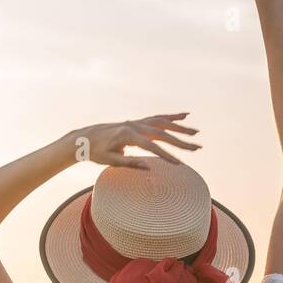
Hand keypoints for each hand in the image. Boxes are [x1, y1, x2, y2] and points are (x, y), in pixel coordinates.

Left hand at [70, 114, 200, 168]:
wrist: (85, 138)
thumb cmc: (96, 152)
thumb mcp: (109, 161)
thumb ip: (129, 163)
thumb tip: (148, 167)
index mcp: (128, 136)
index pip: (152, 147)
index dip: (167, 156)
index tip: (180, 164)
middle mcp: (134, 125)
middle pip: (162, 133)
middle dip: (181, 142)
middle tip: (197, 148)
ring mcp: (136, 122)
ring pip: (163, 123)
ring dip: (180, 127)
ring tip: (196, 133)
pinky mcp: (137, 122)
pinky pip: (157, 117)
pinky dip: (171, 116)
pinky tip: (184, 115)